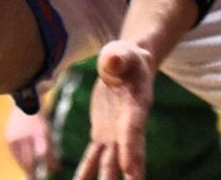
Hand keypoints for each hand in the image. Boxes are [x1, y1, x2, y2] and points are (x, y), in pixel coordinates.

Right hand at [5, 106, 56, 178]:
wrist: (25, 104)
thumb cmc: (39, 121)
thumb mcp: (48, 132)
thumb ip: (51, 149)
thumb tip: (55, 168)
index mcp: (39, 132)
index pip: (44, 153)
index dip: (49, 164)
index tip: (53, 170)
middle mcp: (26, 136)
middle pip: (29, 161)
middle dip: (33, 173)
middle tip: (36, 179)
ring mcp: (15, 138)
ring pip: (20, 160)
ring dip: (26, 168)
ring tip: (30, 173)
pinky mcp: (8, 140)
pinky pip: (14, 156)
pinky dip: (19, 161)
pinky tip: (23, 164)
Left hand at [74, 41, 154, 179]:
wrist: (127, 65)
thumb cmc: (126, 57)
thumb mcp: (121, 53)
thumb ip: (117, 58)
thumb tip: (111, 61)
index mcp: (135, 106)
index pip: (133, 130)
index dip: (132, 150)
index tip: (131, 172)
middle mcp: (128, 127)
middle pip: (126, 156)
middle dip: (126, 177)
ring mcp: (116, 135)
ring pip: (109, 164)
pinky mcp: (103, 136)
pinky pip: (93, 159)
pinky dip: (85, 174)